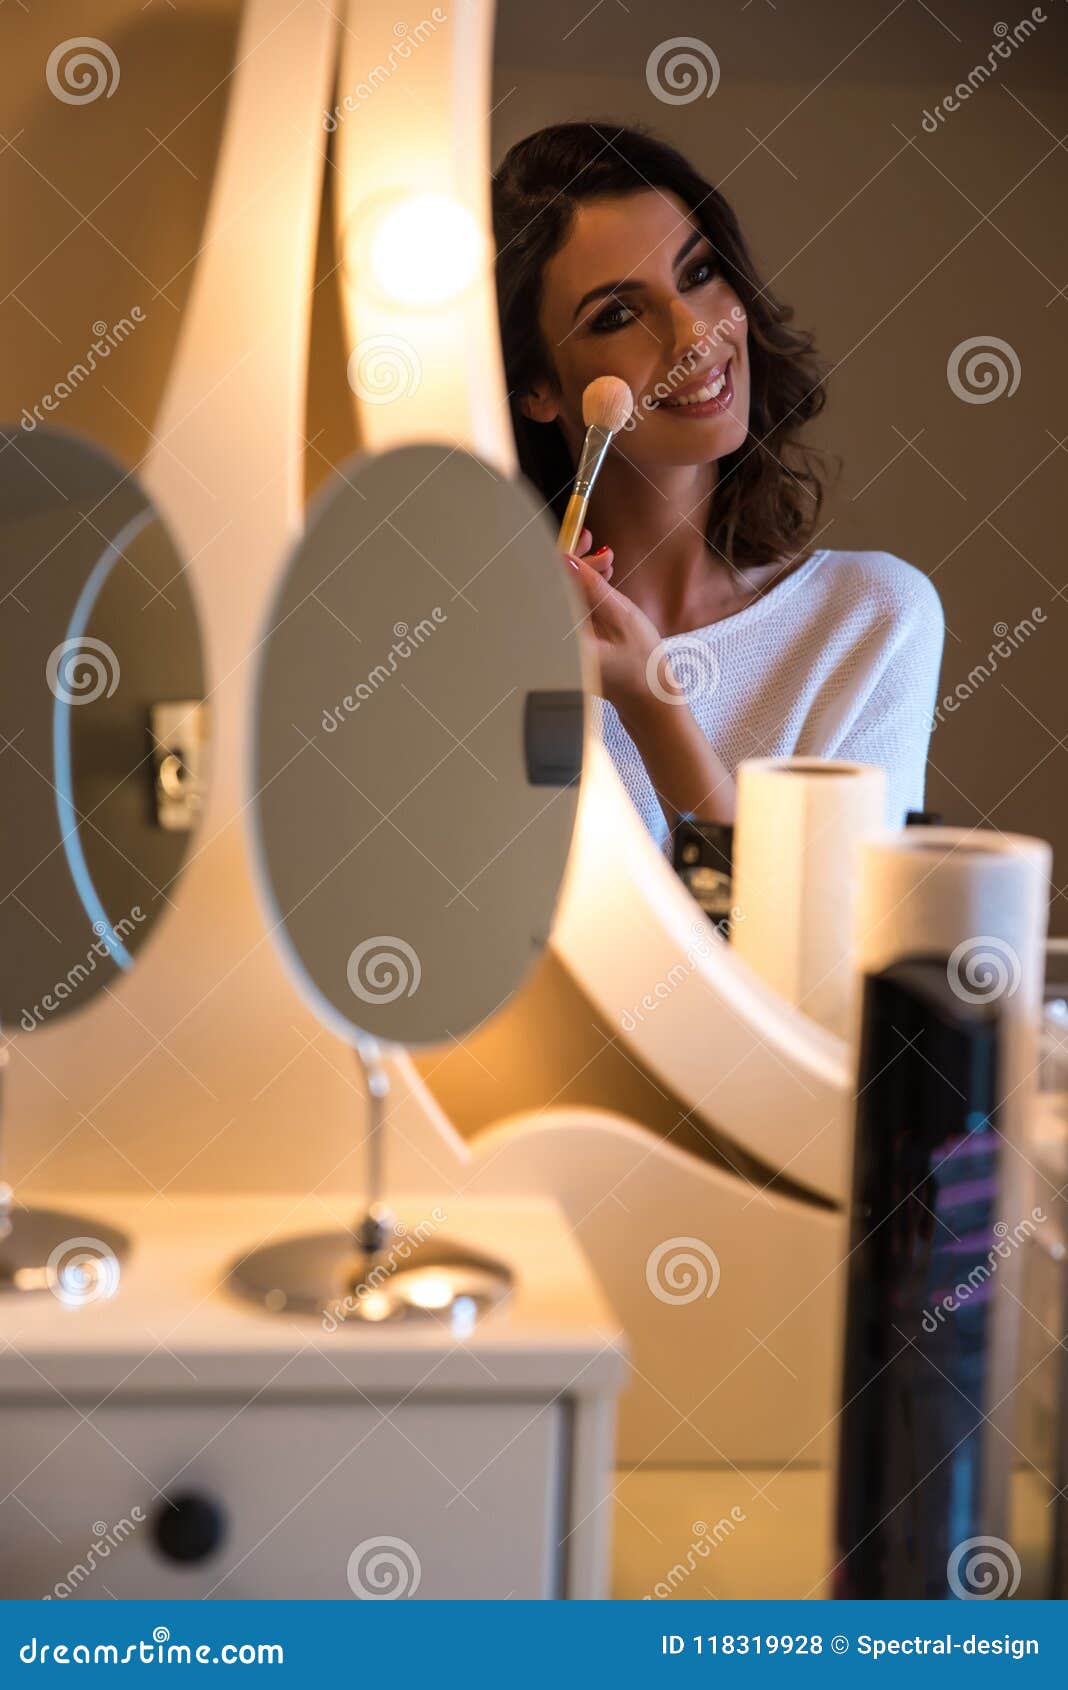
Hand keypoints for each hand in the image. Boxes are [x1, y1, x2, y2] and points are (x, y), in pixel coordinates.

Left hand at [563, 533, 666, 718]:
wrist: (650, 698)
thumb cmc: (642, 666)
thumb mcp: (622, 617)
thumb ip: (593, 587)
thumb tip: (566, 560)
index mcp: (566, 640)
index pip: (552, 589)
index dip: (563, 558)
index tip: (580, 539)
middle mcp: (558, 644)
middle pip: (555, 592)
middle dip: (576, 566)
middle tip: (600, 549)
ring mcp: (563, 646)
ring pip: (565, 600)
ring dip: (583, 578)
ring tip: (608, 564)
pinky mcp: (570, 646)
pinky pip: (571, 612)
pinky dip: (585, 595)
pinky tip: (602, 582)